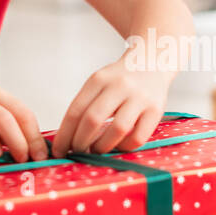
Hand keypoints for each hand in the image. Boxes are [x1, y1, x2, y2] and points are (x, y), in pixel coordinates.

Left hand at [51, 59, 169, 156]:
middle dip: (80, 142)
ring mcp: (140, 97)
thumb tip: (67, 138)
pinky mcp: (156, 110)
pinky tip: (117, 145)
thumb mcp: (99, 82)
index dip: (64, 134)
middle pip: (93, 120)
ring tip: (95, 150)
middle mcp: (120, 86)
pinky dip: (124, 147)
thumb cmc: (120, 79)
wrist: (151, 62)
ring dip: (101, 146)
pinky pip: (138, 137)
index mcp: (99, 79)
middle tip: (75, 152)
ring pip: (117, 129)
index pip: (76, 110)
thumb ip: (85, 105)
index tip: (59, 149)